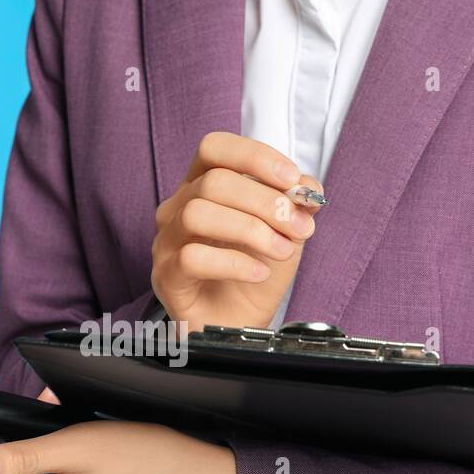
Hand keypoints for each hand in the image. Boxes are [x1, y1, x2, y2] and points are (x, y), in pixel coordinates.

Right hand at [152, 132, 324, 331]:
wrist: (240, 324)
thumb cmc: (254, 274)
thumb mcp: (284, 233)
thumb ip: (294, 205)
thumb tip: (307, 186)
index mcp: (202, 186)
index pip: (215, 148)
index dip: (254, 157)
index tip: (291, 180)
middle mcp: (178, 208)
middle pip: (213, 182)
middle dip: (265, 201)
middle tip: (298, 227)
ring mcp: (166, 242)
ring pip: (198, 214)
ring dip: (251, 230)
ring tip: (282, 250)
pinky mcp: (166, 276)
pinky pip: (193, 258)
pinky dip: (235, 263)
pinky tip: (259, 273)